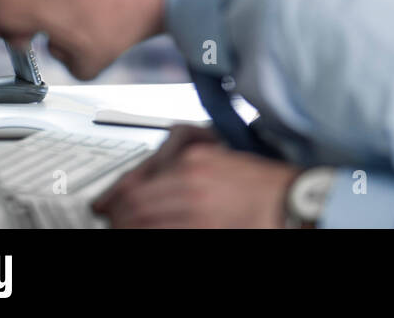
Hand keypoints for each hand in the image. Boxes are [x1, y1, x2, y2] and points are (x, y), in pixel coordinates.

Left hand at [93, 124, 300, 226]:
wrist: (290, 200)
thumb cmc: (261, 183)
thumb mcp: (220, 157)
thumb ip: (184, 166)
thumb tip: (148, 182)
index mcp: (193, 157)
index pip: (136, 178)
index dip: (113, 197)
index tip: (103, 206)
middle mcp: (190, 179)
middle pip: (133, 203)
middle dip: (117, 217)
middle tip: (113, 223)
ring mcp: (195, 207)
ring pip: (142, 223)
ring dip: (130, 229)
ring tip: (128, 231)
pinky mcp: (202, 228)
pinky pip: (162, 234)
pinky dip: (150, 235)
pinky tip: (150, 235)